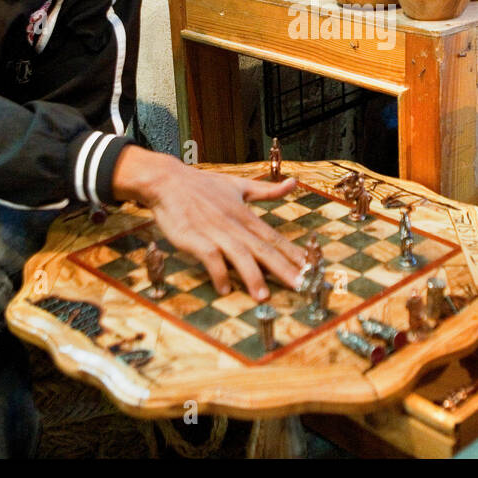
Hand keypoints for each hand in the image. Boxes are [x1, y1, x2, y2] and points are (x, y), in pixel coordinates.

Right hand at [112, 146, 307, 300]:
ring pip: (239, 255)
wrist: (167, 180)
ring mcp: (215, 231)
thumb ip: (267, 190)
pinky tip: (225, 288)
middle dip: (283, 269)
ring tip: (263, 296)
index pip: (274, 237)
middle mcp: (234, 224)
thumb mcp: (238, 185)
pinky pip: (209, 258)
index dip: (293, 253)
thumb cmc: (203, 185)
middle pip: (263, 249)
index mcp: (246, 214)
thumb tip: (294, 183)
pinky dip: (218, 272)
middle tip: (301, 285)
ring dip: (252, 276)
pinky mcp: (194, 238)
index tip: (310, 268)